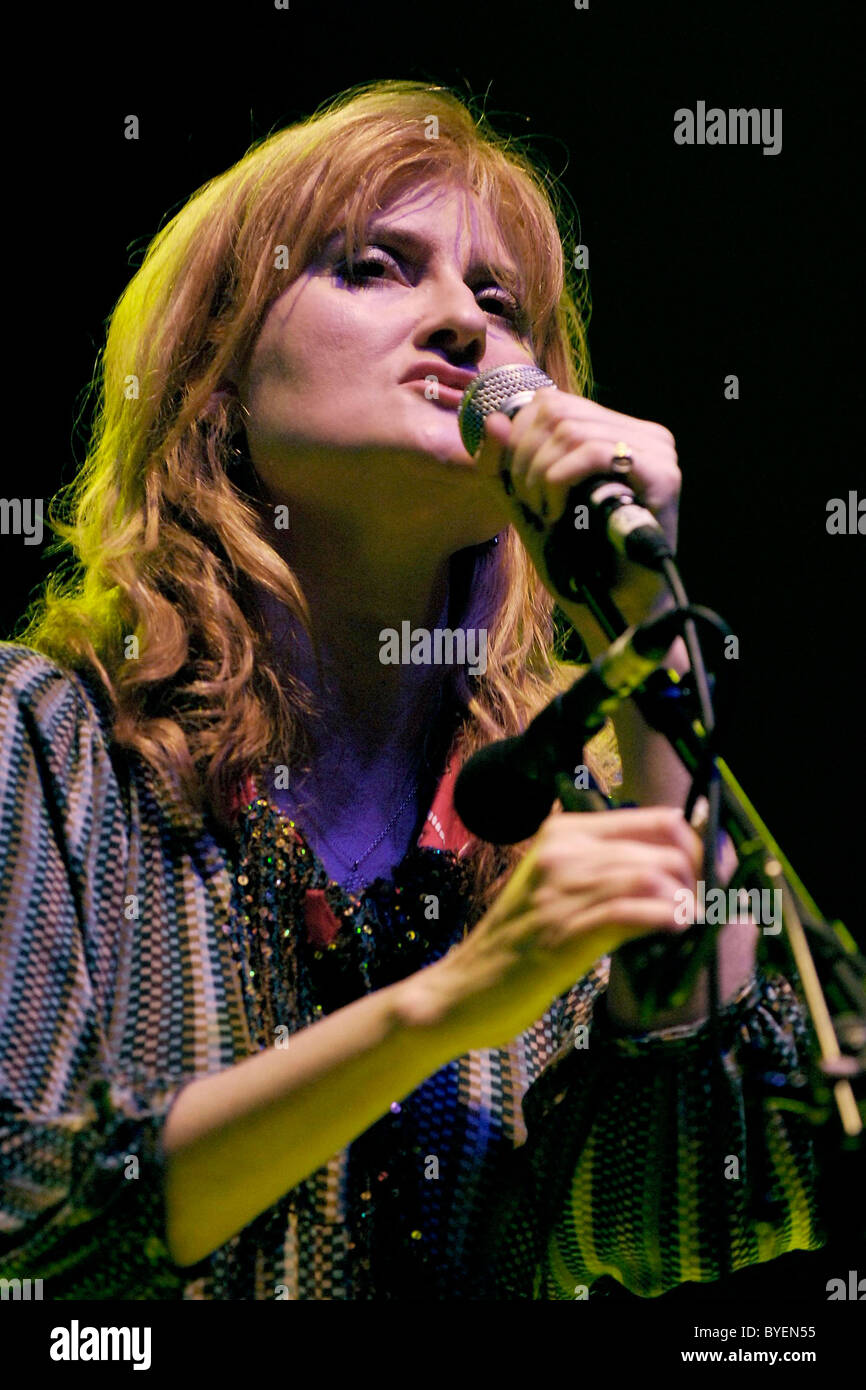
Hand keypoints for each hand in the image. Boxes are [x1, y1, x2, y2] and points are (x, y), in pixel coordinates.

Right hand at [408, 806, 702, 1050]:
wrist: (461, 991)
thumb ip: (612, 875)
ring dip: (684, 903)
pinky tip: (673, 932)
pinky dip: (664, 920)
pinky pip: (633, 912)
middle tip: (703, 912)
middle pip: (664, 848)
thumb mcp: (562, 892)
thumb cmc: (519, 947)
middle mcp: (564, 850)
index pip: (659, 819)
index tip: (706, 882)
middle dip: (697, 881)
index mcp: (567, 832)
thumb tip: (683, 877)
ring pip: (653, 876)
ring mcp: (561, 888)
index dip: (695, 849)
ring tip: (687, 926)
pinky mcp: (563, 930)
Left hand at [474, 388, 681, 625]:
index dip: (517, 438)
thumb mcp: (524, 504)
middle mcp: (642, 434)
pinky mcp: (662, 475)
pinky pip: (592, 453)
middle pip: (557, 412)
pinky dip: (560, 482)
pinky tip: (559, 514)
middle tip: (529, 504)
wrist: (612, 610)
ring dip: (540, 476)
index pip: (551, 402)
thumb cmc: (574, 561)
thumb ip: (502, 465)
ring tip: (545, 514)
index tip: (514, 486)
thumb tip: (494, 418)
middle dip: (524, 459)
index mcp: (616, 432)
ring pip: (571, 430)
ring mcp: (657, 451)